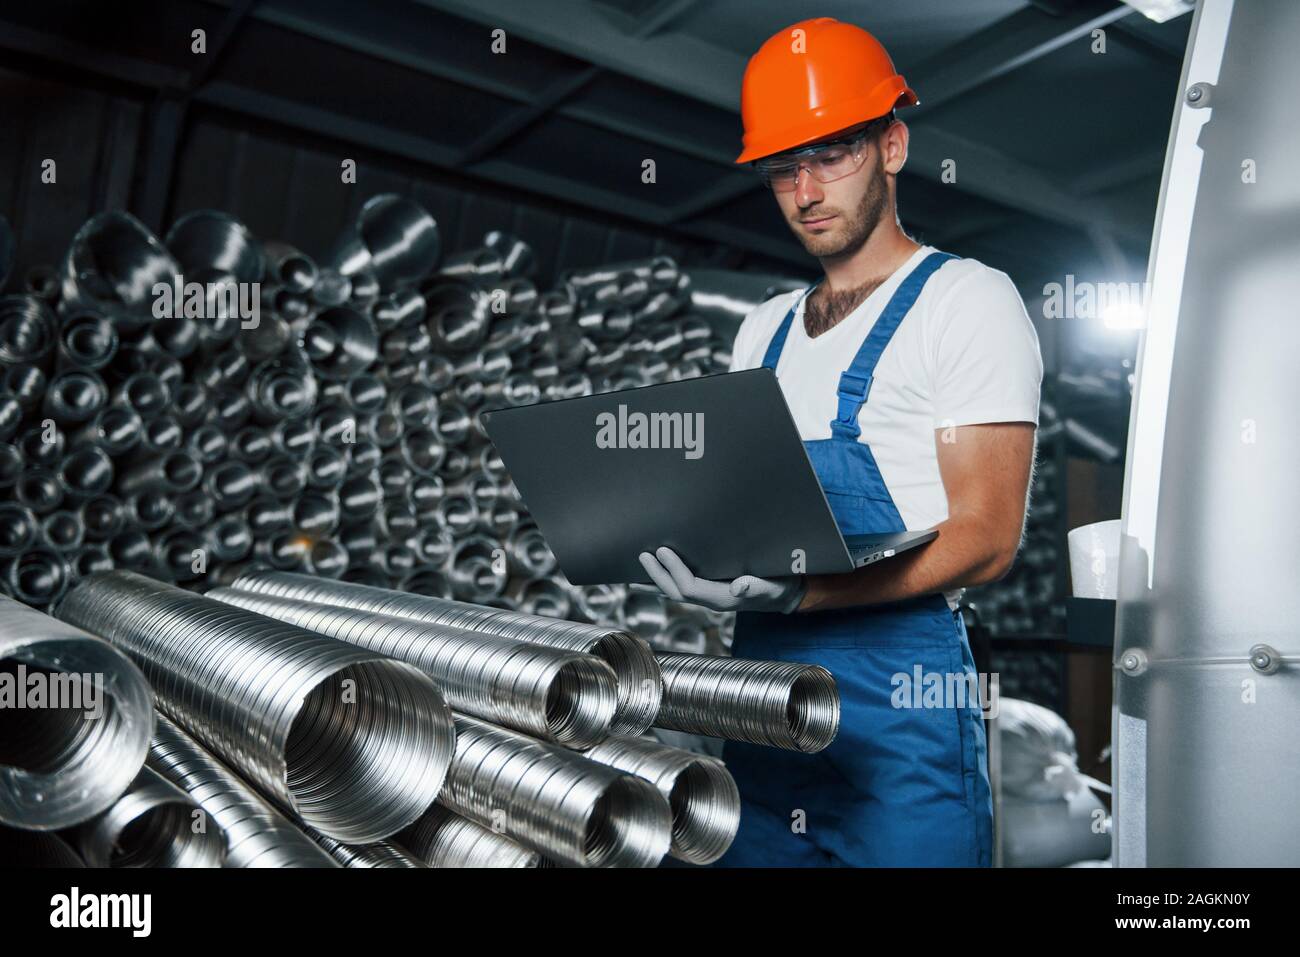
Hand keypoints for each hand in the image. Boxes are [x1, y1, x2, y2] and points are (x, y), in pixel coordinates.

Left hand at [638, 547, 805, 613]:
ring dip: (658, 578)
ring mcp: (710, 597)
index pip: (690, 588)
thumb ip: (756, 585)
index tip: (662, 551)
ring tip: (643, 564)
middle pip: (676, 592)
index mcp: (723, 598)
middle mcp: (712, 600)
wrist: (785, 595)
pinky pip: (685, 587)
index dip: (674, 571)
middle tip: (643, 555)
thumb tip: (739, 584)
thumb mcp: (772, 584)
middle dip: (658, 575)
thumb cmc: (779, 586)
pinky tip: (658, 572)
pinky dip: (669, 579)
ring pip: (677, 592)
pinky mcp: (711, 591)